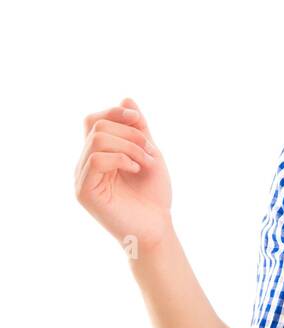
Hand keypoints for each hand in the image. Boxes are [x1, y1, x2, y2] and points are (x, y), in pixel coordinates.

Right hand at [74, 96, 171, 254]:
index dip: (114, 112)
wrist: (157, 229)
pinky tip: (136, 170)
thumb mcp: (149, 153)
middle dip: (129, 132)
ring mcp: (83, 178)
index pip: (93, 120)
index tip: (138, 119)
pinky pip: (96, 160)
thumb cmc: (153, 197)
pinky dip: (121, 158)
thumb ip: (138, 129)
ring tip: (146, 162)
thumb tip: (126, 98)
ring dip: (129, 146)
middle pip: (96, 125)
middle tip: (151, 151)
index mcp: (98, 155)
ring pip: (97, 140)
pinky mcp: (85, 192)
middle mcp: (86, 165)